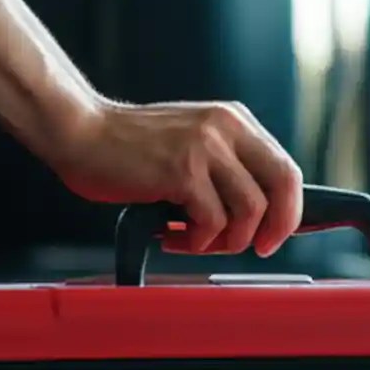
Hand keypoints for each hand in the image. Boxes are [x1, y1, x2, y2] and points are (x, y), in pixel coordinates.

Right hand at [53, 100, 303, 256]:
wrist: (80, 132)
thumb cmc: (127, 146)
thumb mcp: (190, 142)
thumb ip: (223, 166)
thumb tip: (258, 215)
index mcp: (233, 120)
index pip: (286, 168)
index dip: (289, 210)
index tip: (276, 235)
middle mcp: (225, 128)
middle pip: (283, 185)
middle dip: (277, 227)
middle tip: (257, 248)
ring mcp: (205, 148)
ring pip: (250, 211)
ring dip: (226, 239)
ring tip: (195, 240)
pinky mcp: (182, 171)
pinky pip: (212, 222)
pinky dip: (197, 241)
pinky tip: (174, 237)